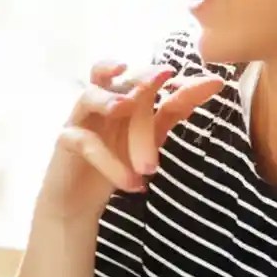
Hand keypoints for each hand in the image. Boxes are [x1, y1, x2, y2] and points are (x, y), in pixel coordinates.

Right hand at [39, 62, 223, 220]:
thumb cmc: (114, 164)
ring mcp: (78, 120)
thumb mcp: (150, 136)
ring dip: (107, 99)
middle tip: (163, 75)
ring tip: (123, 108)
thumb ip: (174, 109)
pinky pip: (87, 143)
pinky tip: (133, 183)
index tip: (203, 83)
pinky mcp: (64, 143)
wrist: (78, 202)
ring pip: (89, 96)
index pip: (143, 75)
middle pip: (114, 77)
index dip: (169, 75)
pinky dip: (110, 163)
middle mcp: (98, 102)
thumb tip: (212, 82)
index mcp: (121, 96)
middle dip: (139, 77)